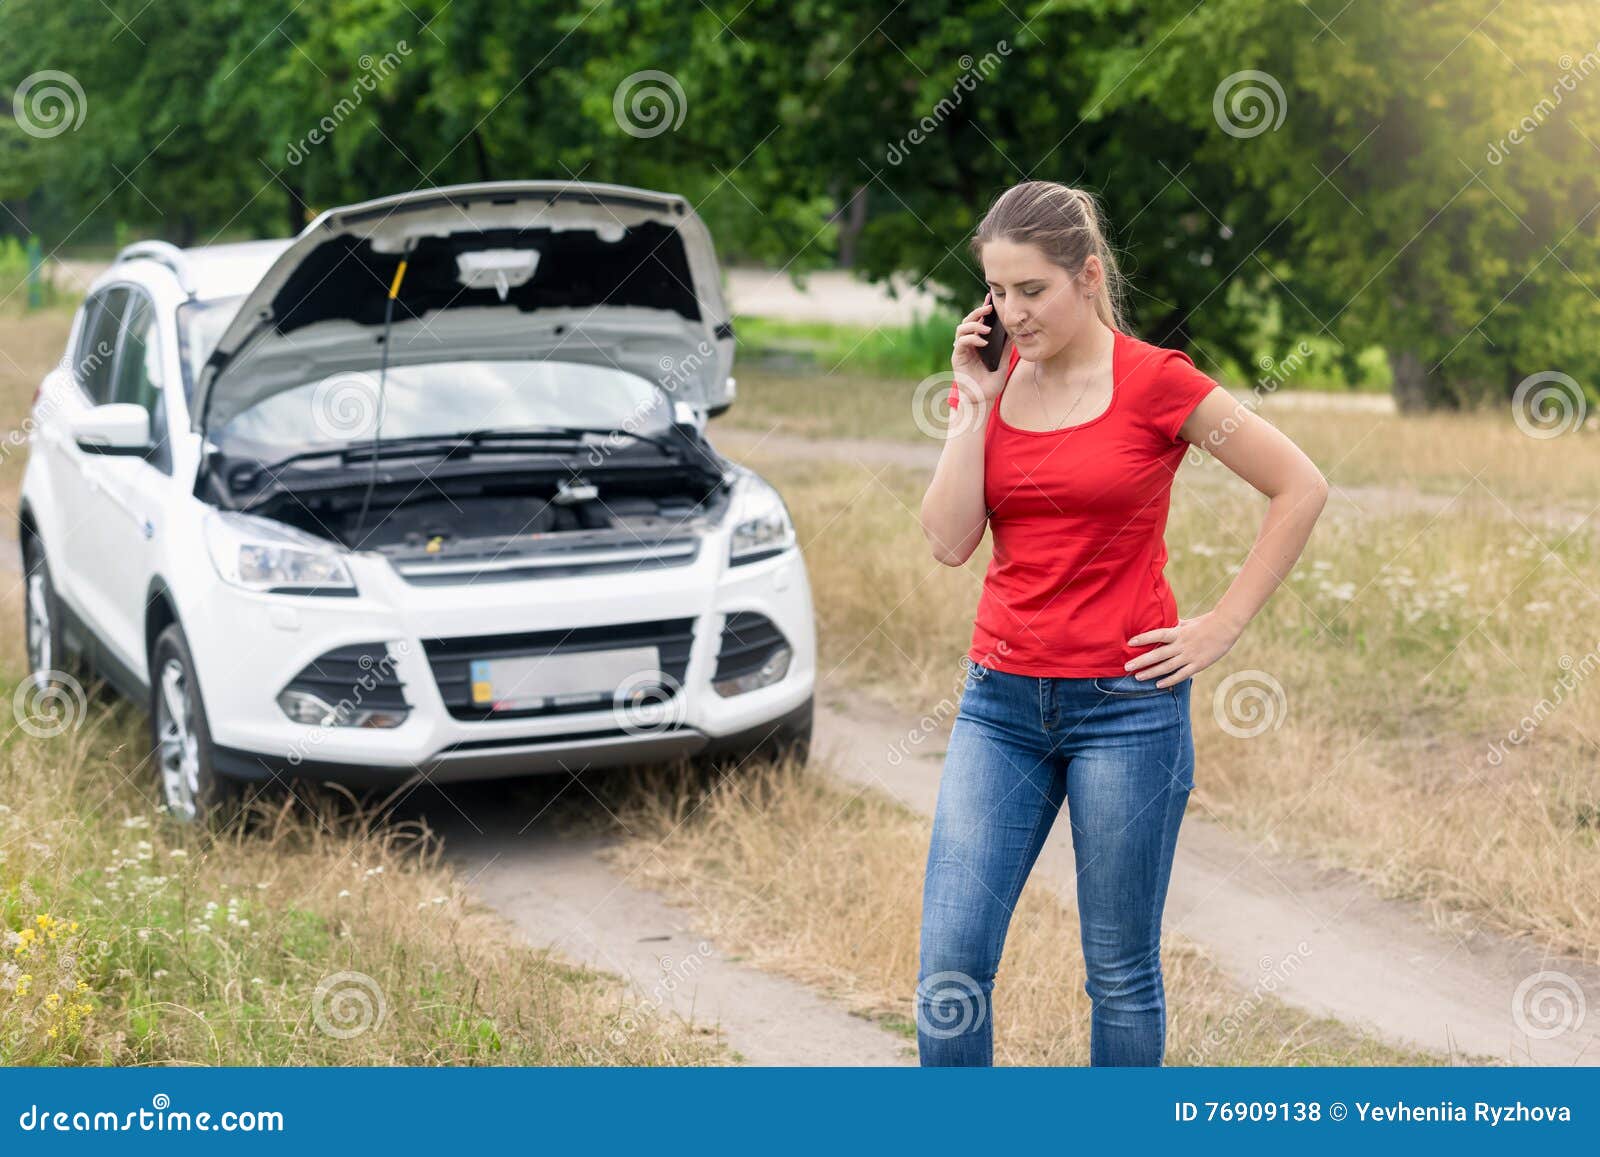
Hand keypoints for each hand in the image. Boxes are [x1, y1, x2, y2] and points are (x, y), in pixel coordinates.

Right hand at [950, 293, 1011, 407]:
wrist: (981, 400)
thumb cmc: (991, 383)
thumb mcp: (1003, 363)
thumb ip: (1005, 348)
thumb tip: (1015, 331)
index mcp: (978, 343)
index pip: (979, 321)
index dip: (983, 309)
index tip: (991, 298)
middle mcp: (968, 344)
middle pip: (968, 321)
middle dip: (977, 312)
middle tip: (988, 308)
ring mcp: (962, 350)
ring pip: (961, 328)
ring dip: (973, 324)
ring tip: (986, 328)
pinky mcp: (957, 358)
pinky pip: (961, 342)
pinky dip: (972, 338)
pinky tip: (982, 341)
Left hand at [1125, 610, 1239, 687]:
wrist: (1226, 627)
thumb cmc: (1206, 622)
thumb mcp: (1188, 622)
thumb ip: (1175, 625)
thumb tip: (1165, 622)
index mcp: (1178, 632)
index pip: (1157, 635)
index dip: (1143, 638)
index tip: (1130, 643)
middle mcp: (1181, 645)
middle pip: (1158, 654)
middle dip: (1141, 661)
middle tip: (1127, 667)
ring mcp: (1189, 656)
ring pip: (1167, 666)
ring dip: (1151, 672)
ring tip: (1138, 677)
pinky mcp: (1198, 665)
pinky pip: (1181, 674)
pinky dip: (1169, 680)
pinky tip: (1158, 685)